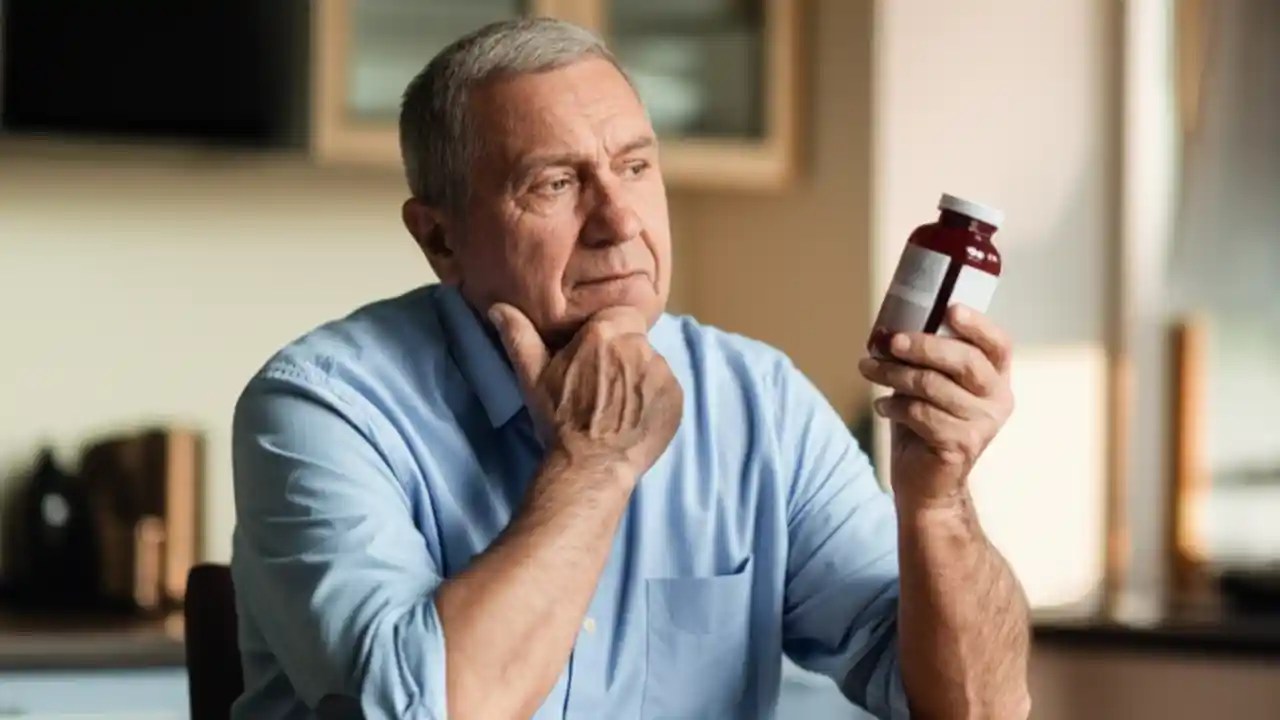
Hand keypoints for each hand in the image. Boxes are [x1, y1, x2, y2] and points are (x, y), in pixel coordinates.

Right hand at [488, 303, 683, 478]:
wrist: (591, 465)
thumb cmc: (559, 420)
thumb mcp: (532, 377)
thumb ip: (519, 336)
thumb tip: (498, 307)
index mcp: (605, 333)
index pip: (618, 315)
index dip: (608, 333)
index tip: (596, 353)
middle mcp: (638, 346)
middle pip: (635, 339)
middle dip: (622, 355)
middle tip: (603, 383)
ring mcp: (662, 372)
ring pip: (652, 362)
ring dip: (639, 376)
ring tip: (619, 403)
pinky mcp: (677, 397)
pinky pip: (666, 387)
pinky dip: (654, 398)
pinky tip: (635, 416)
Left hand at [857, 305, 1013, 508]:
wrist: (926, 486)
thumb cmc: (925, 427)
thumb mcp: (929, 387)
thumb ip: (925, 360)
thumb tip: (892, 328)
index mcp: (996, 379)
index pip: (998, 344)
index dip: (977, 324)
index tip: (951, 308)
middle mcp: (998, 400)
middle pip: (963, 360)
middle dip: (922, 345)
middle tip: (890, 341)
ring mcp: (983, 424)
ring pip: (932, 385)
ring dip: (893, 374)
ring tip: (868, 369)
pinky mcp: (961, 444)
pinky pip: (921, 412)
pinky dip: (894, 405)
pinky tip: (882, 406)